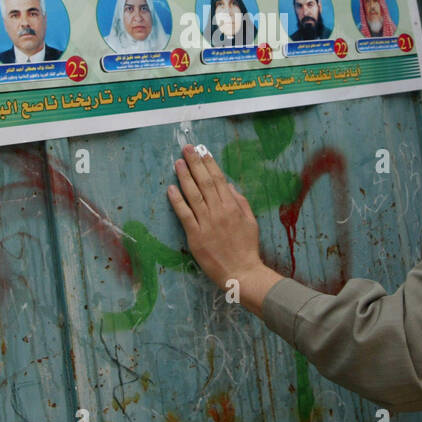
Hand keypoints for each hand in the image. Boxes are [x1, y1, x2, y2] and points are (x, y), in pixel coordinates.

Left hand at [167, 145, 280, 314]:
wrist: (242, 272)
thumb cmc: (247, 248)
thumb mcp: (250, 222)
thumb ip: (241, 202)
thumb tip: (229, 186)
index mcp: (232, 206)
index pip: (218, 180)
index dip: (209, 164)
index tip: (202, 151)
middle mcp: (218, 211)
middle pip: (204, 182)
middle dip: (194, 163)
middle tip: (186, 148)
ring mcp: (206, 223)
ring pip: (193, 194)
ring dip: (184, 176)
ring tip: (177, 163)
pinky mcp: (195, 236)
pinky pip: (184, 214)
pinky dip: (177, 200)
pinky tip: (171, 188)